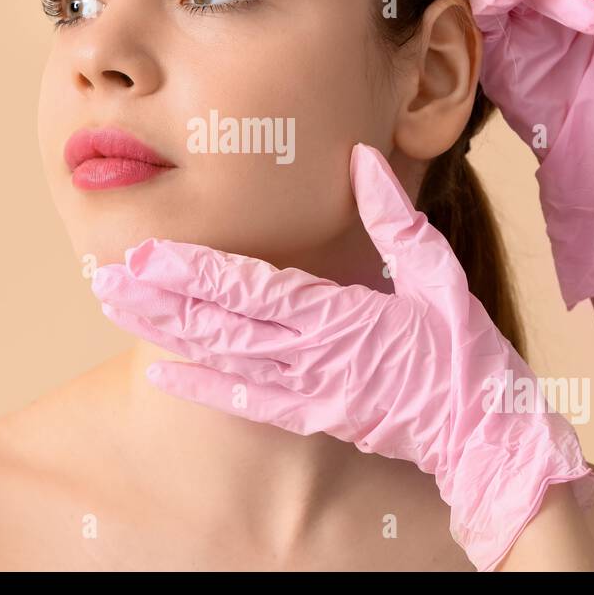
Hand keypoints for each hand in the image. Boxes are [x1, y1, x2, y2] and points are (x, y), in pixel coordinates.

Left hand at [89, 142, 593, 571]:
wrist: (487, 435)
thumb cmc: (466, 352)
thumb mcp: (439, 273)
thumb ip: (395, 218)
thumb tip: (362, 158)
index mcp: (343, 313)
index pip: (252, 288)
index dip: (195, 271)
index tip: (148, 253)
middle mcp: (314, 354)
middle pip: (221, 323)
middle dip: (160, 300)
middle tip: (106, 278)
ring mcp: (310, 391)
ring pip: (223, 359)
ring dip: (168, 334)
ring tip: (119, 310)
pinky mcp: (315, 416)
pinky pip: (247, 404)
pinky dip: (202, 389)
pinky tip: (161, 375)